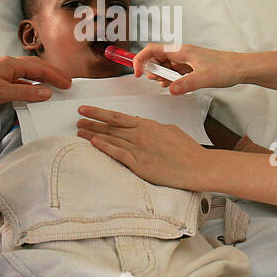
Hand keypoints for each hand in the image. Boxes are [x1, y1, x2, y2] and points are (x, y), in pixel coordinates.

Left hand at [0, 56, 71, 108]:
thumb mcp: (2, 93)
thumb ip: (26, 94)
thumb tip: (47, 93)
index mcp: (11, 64)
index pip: (39, 68)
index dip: (55, 75)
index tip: (68, 83)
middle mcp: (7, 66)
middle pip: (35, 68)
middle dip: (51, 75)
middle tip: (66, 84)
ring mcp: (0, 74)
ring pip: (26, 77)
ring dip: (40, 82)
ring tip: (52, 90)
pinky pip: (17, 84)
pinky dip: (27, 90)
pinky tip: (30, 97)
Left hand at [76, 106, 209, 188]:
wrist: (198, 166)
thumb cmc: (188, 150)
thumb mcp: (170, 130)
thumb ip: (152, 127)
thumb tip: (140, 123)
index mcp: (147, 125)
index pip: (117, 116)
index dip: (99, 113)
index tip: (87, 110)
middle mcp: (140, 135)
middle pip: (110, 126)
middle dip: (92, 122)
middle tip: (78, 119)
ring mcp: (139, 149)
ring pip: (111, 138)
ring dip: (93, 134)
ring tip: (79, 130)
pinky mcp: (140, 164)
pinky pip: (118, 153)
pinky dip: (105, 147)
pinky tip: (94, 143)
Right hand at [131, 43, 244, 95]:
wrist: (240, 68)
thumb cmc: (226, 68)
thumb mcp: (204, 78)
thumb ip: (185, 84)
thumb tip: (170, 89)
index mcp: (181, 51)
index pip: (152, 50)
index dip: (141, 59)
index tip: (137, 72)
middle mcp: (181, 54)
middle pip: (156, 58)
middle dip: (151, 70)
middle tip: (156, 81)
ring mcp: (186, 61)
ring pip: (165, 66)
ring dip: (161, 75)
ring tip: (167, 84)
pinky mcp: (191, 68)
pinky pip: (174, 72)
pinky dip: (171, 79)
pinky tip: (174, 85)